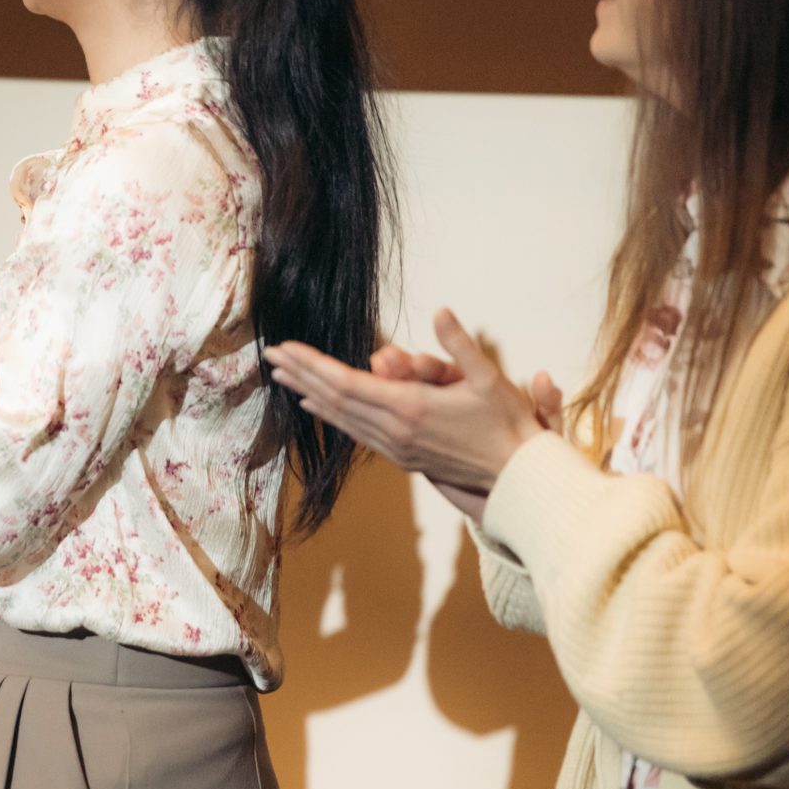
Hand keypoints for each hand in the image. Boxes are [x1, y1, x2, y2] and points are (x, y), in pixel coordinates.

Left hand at [262, 309, 552, 496]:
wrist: (518, 478)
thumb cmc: (507, 425)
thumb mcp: (489, 378)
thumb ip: (460, 345)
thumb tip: (440, 311)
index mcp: (409, 407)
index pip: (345, 382)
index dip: (311, 364)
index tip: (285, 348)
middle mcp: (395, 430)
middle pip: (334, 399)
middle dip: (301, 374)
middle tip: (271, 356)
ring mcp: (397, 447)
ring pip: (342, 418)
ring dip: (311, 394)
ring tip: (285, 377)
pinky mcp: (403, 457)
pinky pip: (357, 433)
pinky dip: (332, 416)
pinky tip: (317, 406)